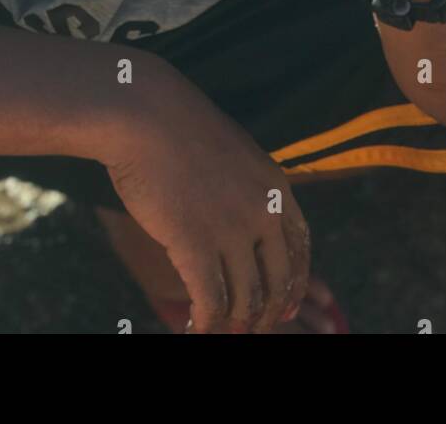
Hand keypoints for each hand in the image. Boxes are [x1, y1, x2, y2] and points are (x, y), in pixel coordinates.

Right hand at [102, 58, 310, 333]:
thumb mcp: (232, 153)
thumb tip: (246, 222)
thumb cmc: (177, 129)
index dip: (297, 282)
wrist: (145, 114)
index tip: (289, 305)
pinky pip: (211, 302)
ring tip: (221, 331)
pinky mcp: (195, 246)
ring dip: (235, 324)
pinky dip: (207, 323)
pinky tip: (195, 328)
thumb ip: (247, 188)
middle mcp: (262, 212)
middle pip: (278, 281)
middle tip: (254, 330)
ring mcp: (231, 230)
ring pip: (246, 299)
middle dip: (268, 314)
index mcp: (275, 186)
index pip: (301, 247)